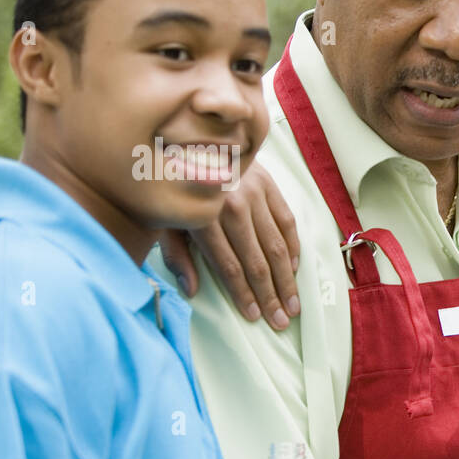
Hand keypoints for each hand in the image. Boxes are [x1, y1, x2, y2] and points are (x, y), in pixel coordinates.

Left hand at [158, 160, 300, 329]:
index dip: (242, 294)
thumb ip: (176, 255)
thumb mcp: (164, 219)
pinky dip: (293, 246)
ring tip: (293, 305)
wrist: (189, 137)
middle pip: (257, 260)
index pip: (229, 265)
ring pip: (276, 244)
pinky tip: (294, 269)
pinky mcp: (268, 183)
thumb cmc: (172, 186)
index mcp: (203, 216)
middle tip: (281, 321)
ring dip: (287, 279)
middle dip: (270, 295)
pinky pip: (286, 221)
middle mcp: (232, 204)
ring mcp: (254, 192)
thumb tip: (191, 291)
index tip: (254, 316)